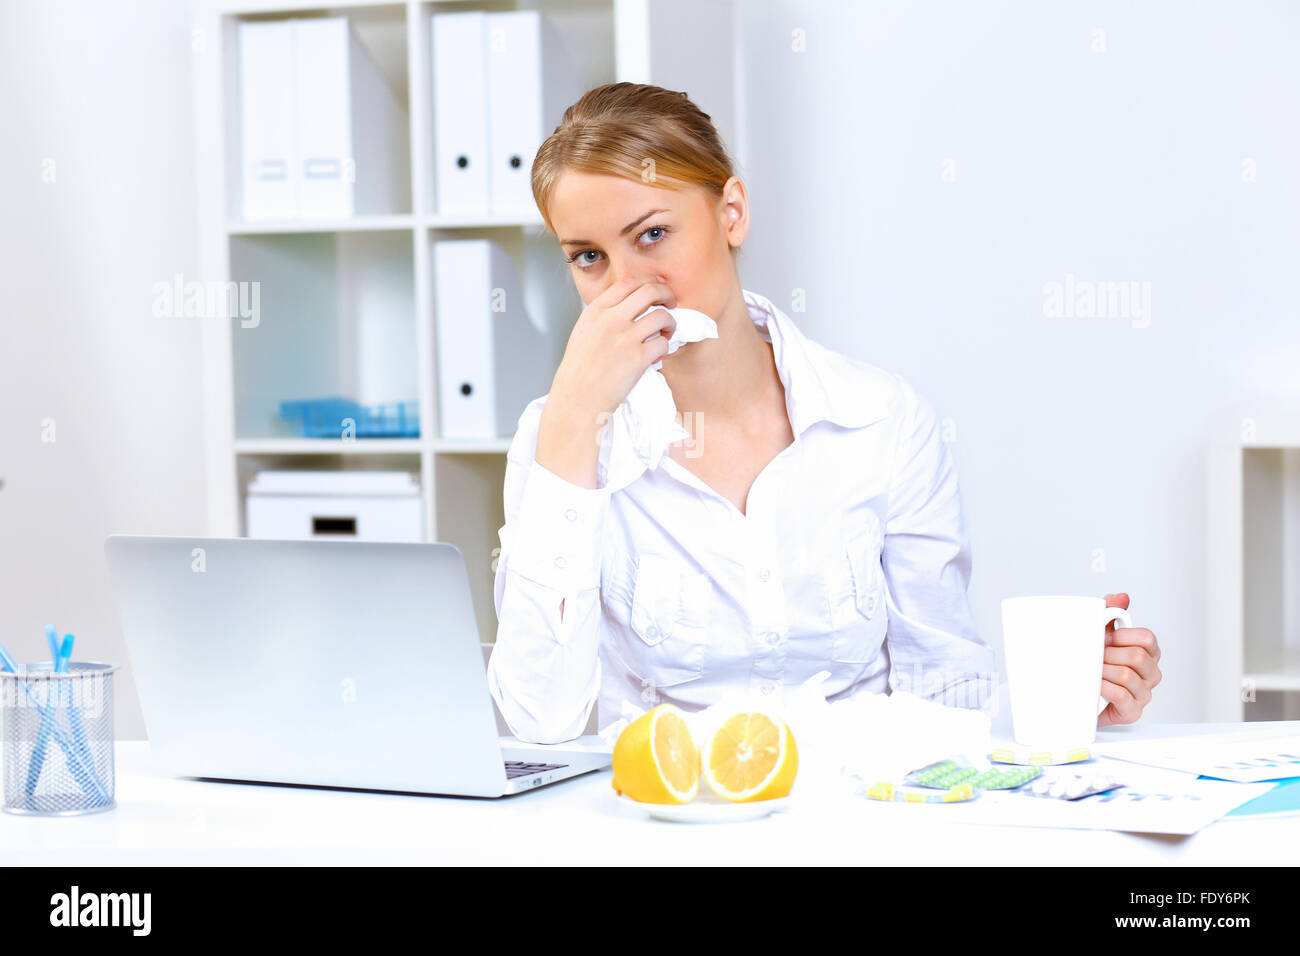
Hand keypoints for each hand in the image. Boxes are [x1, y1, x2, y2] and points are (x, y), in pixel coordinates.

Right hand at [549, 274, 677, 417]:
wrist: (577, 399)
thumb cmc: (580, 370)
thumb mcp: (584, 332)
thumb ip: (604, 316)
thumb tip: (632, 306)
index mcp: (595, 311)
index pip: (628, 282)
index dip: (648, 283)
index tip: (655, 291)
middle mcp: (610, 319)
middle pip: (650, 291)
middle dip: (667, 295)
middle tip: (670, 305)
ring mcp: (625, 338)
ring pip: (662, 316)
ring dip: (670, 323)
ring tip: (666, 333)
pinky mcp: (637, 358)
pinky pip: (663, 343)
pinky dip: (665, 348)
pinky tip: (657, 354)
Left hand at [1098, 592, 1161, 725]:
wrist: (1076, 692)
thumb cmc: (1094, 662)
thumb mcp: (1100, 633)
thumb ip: (1111, 612)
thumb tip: (1121, 597)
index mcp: (1148, 652)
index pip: (1147, 638)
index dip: (1122, 636)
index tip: (1105, 638)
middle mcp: (1150, 673)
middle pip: (1137, 657)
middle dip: (1109, 654)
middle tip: (1095, 657)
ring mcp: (1143, 693)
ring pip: (1126, 675)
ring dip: (1103, 671)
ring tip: (1092, 671)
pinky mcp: (1132, 711)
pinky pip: (1122, 696)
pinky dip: (1104, 687)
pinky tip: (1095, 685)